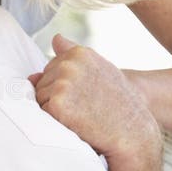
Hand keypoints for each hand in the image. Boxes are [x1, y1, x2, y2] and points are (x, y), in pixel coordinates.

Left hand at [29, 34, 161, 170]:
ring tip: (80, 114)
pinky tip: (75, 123)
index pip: (50, 69)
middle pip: (41, 83)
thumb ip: (74, 53)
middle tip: (84, 107)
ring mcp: (63, 83)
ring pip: (39, 98)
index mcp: (79, 53)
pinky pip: (41, 113)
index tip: (85, 94)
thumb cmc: (117, 103)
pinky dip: (54, 122)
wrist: (132, 131)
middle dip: (57, 97)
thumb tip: (55, 38)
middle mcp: (70, 63)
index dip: (65, 87)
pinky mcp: (58, 103)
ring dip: (54, 110)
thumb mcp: (99, 70)